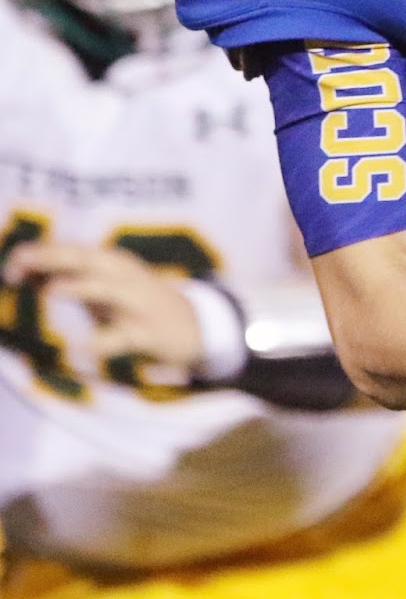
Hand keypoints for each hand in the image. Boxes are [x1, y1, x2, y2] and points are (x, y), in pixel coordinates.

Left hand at [5, 242, 204, 371]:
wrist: (194, 325)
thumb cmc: (137, 304)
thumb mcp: (105, 288)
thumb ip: (69, 279)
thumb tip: (21, 269)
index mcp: (113, 263)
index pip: (73, 250)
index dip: (41, 252)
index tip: (12, 262)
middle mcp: (124, 276)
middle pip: (87, 260)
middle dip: (53, 258)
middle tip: (19, 262)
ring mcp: (137, 303)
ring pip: (107, 289)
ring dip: (78, 287)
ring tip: (48, 291)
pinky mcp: (147, 332)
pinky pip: (122, 338)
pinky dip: (100, 342)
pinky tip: (79, 348)